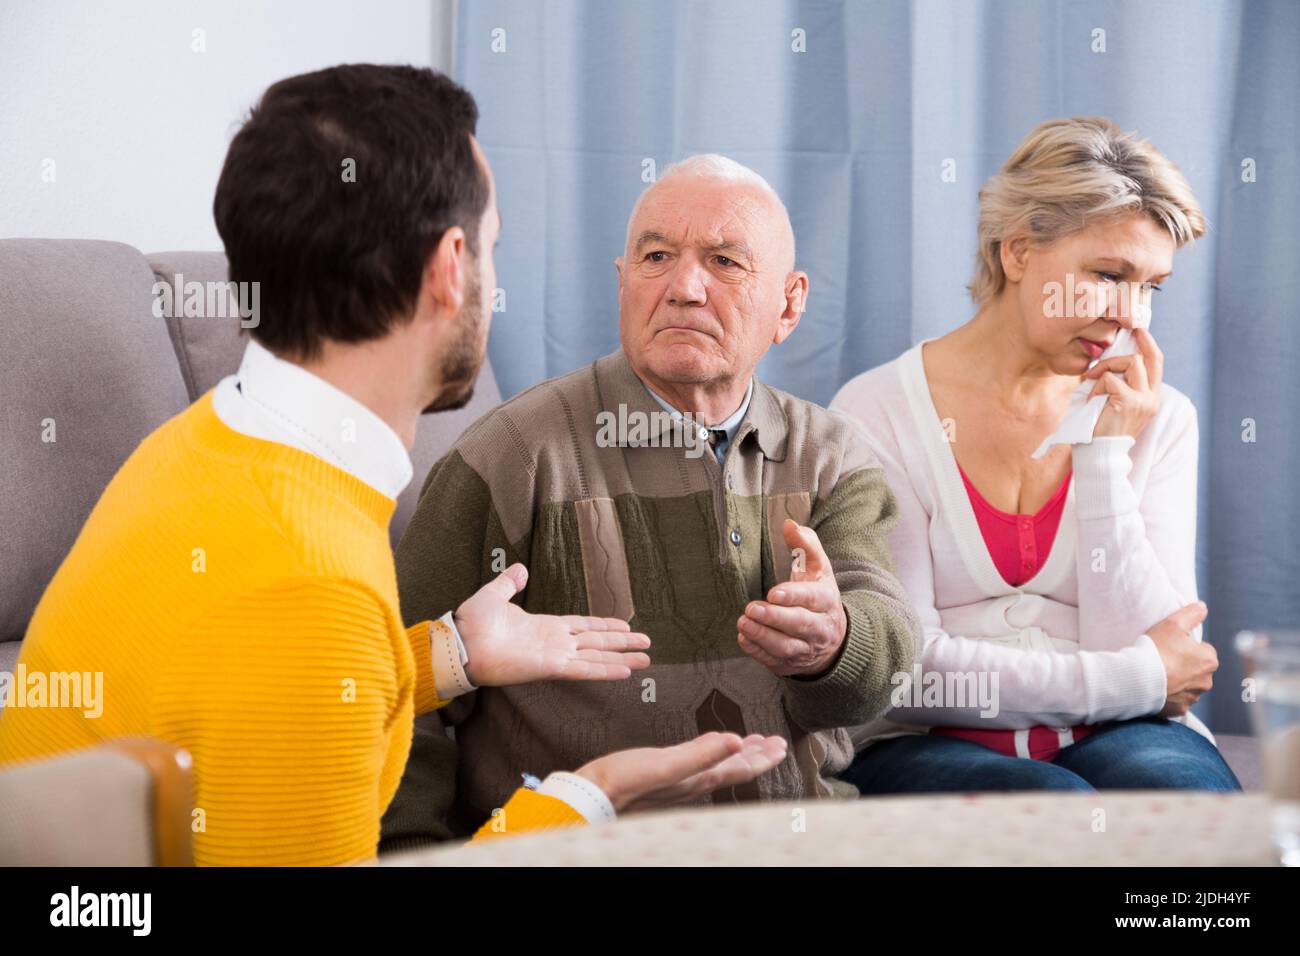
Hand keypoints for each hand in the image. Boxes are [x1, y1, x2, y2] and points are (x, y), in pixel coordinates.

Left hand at [454, 563, 650, 686]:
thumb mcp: (493, 594)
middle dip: (623, 643)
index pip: (583, 625)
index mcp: (545, 626)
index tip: (626, 625)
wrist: (459, 643)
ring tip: (646, 661)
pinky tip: (625, 672)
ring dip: (622, 658)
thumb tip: (520, 568)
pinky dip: (605, 670)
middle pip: (598, 641)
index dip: (605, 626)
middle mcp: (556, 642)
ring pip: (597, 656)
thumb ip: (509, 583)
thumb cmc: (473, 623)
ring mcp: (555, 655)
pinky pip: (584, 668)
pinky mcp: (550, 667)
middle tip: (648, 645)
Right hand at [574, 732, 788, 812]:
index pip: (740, 768)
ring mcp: (679, 781)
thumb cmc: (625, 782)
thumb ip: (701, 753)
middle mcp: (693, 782)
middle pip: (734, 768)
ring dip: (737, 754)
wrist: (593, 796)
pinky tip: (709, 746)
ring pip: (718, 766)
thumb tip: (736, 740)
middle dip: (756, 755)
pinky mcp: (662, 775)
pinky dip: (711, 752)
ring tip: (752, 744)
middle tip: (775, 744)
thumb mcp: (667, 765)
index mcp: (698, 779)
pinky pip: (698, 762)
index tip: (780, 746)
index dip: (762, 757)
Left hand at [737, 519, 846, 677]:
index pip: (813, 599)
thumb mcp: (818, 568)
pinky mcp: (791, 665)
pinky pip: (775, 662)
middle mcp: (820, 628)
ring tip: (743, 623)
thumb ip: (805, 543)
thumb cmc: (819, 595)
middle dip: (775, 618)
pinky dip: (758, 652)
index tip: (774, 592)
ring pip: (786, 647)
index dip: (794, 596)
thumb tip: (788, 524)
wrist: (833, 639)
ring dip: (763, 637)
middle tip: (752, 609)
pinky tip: (744, 638)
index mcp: (826, 600)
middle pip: (800, 625)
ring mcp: (806, 649)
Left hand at [1086, 326, 1163, 439]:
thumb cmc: (1100, 429)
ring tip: (1094, 382)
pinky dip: (1097, 386)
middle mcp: (1151, 398)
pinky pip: (1110, 379)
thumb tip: (1109, 361)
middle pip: (1149, 358)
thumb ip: (1119, 385)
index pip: (1156, 364)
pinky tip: (1092, 399)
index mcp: (1150, 398)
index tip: (1140, 329)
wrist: (1100, 454)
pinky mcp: (1129, 402)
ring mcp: (1143, 400)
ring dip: (1107, 367)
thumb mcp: (1115, 404)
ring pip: (1131, 362)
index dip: (1149, 344)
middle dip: (1137, 341)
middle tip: (1127, 330)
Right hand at [1146, 601, 1216, 716]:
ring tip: (1157, 673)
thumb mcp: (1172, 623)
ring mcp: (1192, 698)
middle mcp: (1206, 682)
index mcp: (1209, 661)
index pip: (1204, 650)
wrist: (1135, 679)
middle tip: (1163, 659)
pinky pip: (1176, 701)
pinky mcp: (1179, 710)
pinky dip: (1169, 696)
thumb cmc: (1155, 650)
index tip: (1171, 646)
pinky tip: (1155, 687)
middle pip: (1197, 669)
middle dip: (1185, 665)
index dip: (1187, 646)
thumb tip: (1203, 607)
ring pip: (1188, 685)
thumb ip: (1191, 613)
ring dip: (1177, 680)